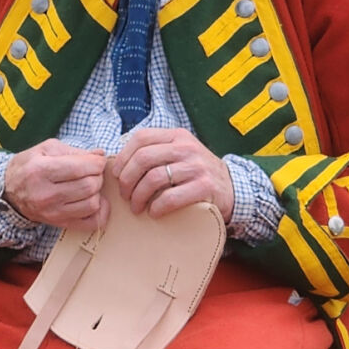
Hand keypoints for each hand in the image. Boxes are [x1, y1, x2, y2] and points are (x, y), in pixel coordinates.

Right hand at [3, 140, 108, 227]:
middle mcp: (46, 194)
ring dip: (97, 192)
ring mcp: (52, 212)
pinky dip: (99, 212)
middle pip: (89, 186)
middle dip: (97, 176)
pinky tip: (94, 201)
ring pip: (92, 204)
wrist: (8, 192)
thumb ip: (74, 151)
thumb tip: (99, 154)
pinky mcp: (59, 224)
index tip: (97, 160)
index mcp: (41, 170)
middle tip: (92, 172)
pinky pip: (90, 223)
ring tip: (89, 185)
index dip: (97, 162)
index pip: (81, 168)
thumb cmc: (28, 166)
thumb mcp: (46, 149)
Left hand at [112, 127, 233, 222]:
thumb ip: (157, 152)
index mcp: (177, 135)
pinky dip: (156, 207)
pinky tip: (154, 212)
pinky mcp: (204, 187)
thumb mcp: (180, 153)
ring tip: (136, 207)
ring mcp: (196, 166)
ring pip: (153, 178)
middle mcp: (186, 147)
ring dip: (138, 196)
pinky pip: (170, 197)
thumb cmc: (196, 173)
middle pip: (143, 158)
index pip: (141, 138)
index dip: (123, 157)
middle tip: (125, 195)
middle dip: (127, 179)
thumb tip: (119, 163)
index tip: (117, 175)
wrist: (232, 188)